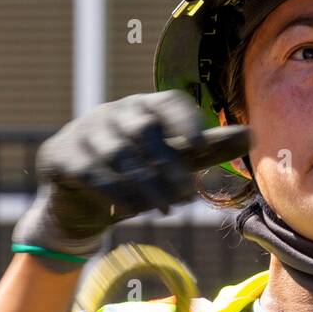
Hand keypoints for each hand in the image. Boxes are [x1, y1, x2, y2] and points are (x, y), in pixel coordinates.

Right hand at [12, 91, 250, 260]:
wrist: (78, 206)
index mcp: (144, 107)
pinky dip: (115, 192)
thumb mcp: (175, 163)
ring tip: (167, 208)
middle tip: (187, 193)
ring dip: (145, 183)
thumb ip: (208, 148)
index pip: (167, 102)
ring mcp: (84, 131)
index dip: (184, 118)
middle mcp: (113, 113)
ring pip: (117, 153)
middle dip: (168, 163)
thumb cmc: (136, 175)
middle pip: (143, 129)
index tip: (200, 141)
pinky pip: (90, 172)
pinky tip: (132, 210)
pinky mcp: (61, 155)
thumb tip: (251, 134)